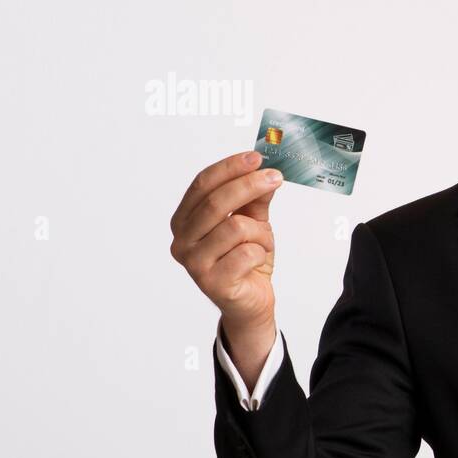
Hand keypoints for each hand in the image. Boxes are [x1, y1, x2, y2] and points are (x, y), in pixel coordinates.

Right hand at [169, 150, 282, 332]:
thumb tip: (265, 171)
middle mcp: (182, 241)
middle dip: (249, 186)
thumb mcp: (253, 222)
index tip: (256, 157)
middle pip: (216, 202)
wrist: (251, 301)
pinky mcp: (212, 282)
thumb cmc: (246, 259)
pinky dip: (261, 253)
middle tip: (275, 177)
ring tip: (262, 243)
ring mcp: (194, 263)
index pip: (202, 185)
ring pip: (236, 228)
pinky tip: (256, 262)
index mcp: (184, 221)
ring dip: (260, 233)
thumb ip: (255, 198)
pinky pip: (247, 253)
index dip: (229, 168)